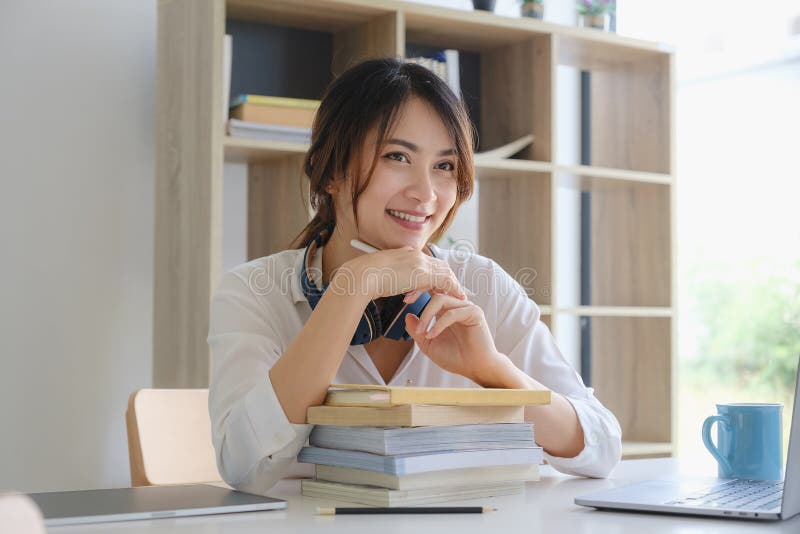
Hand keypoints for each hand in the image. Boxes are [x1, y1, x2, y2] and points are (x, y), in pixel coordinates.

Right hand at [339, 246, 467, 301]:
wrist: (361, 276)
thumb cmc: (366, 278)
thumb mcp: (382, 272)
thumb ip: (393, 272)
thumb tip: (395, 280)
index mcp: (405, 253)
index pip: (428, 261)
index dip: (438, 273)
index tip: (442, 284)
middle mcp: (414, 255)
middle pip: (440, 265)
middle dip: (449, 278)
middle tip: (456, 290)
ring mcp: (419, 262)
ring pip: (445, 271)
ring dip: (453, 284)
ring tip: (460, 296)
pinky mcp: (421, 274)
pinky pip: (445, 280)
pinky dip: (453, 288)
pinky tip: (457, 297)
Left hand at [403, 292, 506, 384]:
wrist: (474, 368)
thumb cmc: (455, 357)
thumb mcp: (428, 344)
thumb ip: (416, 330)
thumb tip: (407, 315)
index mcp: (445, 309)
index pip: (431, 291)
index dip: (418, 291)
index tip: (405, 300)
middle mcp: (456, 305)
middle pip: (434, 291)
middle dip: (419, 297)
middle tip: (408, 306)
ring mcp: (466, 307)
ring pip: (441, 300)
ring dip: (426, 315)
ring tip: (421, 332)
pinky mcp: (474, 313)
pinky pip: (452, 313)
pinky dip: (439, 324)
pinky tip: (432, 335)